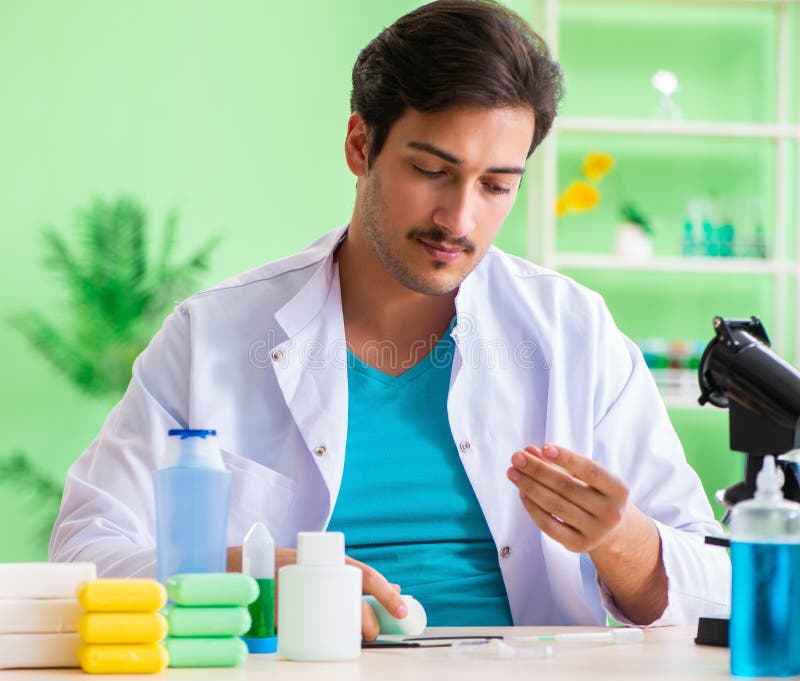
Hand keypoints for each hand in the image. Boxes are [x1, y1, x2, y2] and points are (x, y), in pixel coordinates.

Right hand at [227, 546, 405, 640]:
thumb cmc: (285, 567)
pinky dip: (319, 637)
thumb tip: (394, 588)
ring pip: (333, 616)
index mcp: (328, 559)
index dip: (386, 593)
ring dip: (348, 632)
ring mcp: (296, 588)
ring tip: (351, 639)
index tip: (402, 610)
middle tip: (371, 633)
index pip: (365, 574)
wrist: (236, 566)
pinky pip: (305, 627)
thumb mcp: (320, 565)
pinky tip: (323, 642)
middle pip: (351, 599)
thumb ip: (352, 576)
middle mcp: (315, 571)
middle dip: (367, 622)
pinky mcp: (278, 608)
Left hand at [506, 443, 628, 552]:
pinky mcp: (579, 545)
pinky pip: (549, 525)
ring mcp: (596, 532)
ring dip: (529, 487)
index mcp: (618, 490)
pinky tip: (522, 493)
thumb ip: (558, 463)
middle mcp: (610, 513)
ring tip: (513, 472)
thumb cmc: (594, 494)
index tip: (544, 447)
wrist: (610, 530)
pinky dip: (532, 507)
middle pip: (567, 487)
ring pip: (555, 506)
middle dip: (538, 470)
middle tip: (517, 457)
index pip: (590, 470)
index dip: (567, 458)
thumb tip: (529, 450)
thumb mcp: (584, 476)